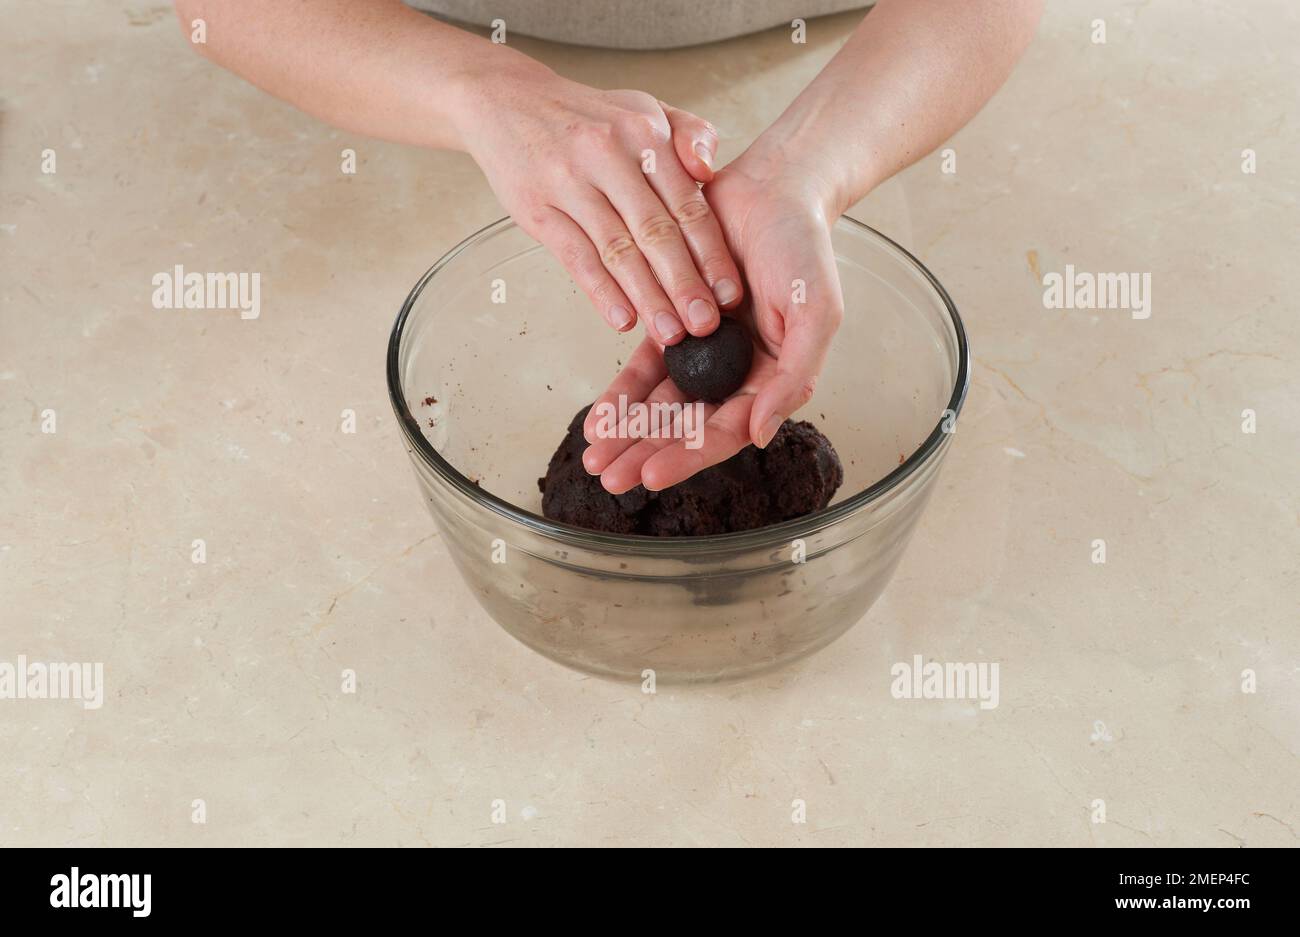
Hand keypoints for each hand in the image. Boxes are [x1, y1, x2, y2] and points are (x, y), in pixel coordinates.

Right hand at [459, 61, 743, 343]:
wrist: (506, 101)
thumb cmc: (587, 117)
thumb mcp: (645, 109)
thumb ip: (691, 136)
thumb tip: (709, 175)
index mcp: (644, 133)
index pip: (687, 204)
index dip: (711, 254)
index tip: (729, 293)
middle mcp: (609, 155)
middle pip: (656, 231)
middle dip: (684, 285)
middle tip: (705, 325)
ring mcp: (569, 183)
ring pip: (617, 250)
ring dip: (647, 297)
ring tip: (669, 332)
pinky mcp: (538, 208)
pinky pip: (576, 257)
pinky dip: (600, 292)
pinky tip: (621, 319)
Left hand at [579, 160, 842, 492]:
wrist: (774, 187)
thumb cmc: (804, 249)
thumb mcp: (815, 314)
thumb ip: (794, 378)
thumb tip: (760, 435)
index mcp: (772, 380)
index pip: (726, 431)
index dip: (688, 455)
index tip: (651, 474)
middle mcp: (736, 375)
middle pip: (686, 427)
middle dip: (646, 453)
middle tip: (609, 478)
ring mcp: (702, 353)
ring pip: (659, 405)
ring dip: (627, 433)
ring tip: (594, 458)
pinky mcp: (672, 324)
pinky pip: (642, 368)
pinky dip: (621, 394)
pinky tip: (597, 417)